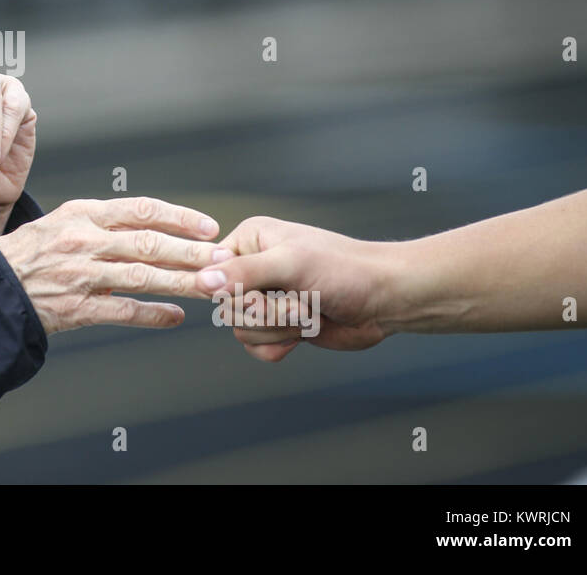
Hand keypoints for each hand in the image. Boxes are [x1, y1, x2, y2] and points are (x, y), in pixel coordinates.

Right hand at [0, 197, 221, 335]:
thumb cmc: (29, 253)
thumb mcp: (62, 222)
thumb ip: (103, 223)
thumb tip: (150, 225)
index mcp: (82, 214)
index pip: (140, 209)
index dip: (179, 218)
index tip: (208, 227)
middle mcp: (83, 241)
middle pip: (148, 243)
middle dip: (191, 252)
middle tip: (223, 259)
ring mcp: (80, 275)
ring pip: (142, 277)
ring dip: (182, 282)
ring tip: (212, 288)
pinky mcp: (76, 308)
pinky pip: (123, 311)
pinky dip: (153, 314)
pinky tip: (176, 316)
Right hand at [196, 216, 398, 361]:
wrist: (385, 301)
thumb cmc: (345, 270)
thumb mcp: (292, 263)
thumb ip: (245, 272)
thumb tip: (201, 281)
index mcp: (250, 241)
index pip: (212, 271)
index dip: (234, 291)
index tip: (262, 292)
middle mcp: (253, 268)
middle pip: (226, 306)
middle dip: (266, 312)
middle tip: (299, 302)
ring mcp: (266, 298)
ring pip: (241, 329)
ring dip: (279, 328)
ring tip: (308, 314)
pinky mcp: (278, 325)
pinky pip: (255, 346)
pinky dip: (280, 345)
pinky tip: (304, 332)